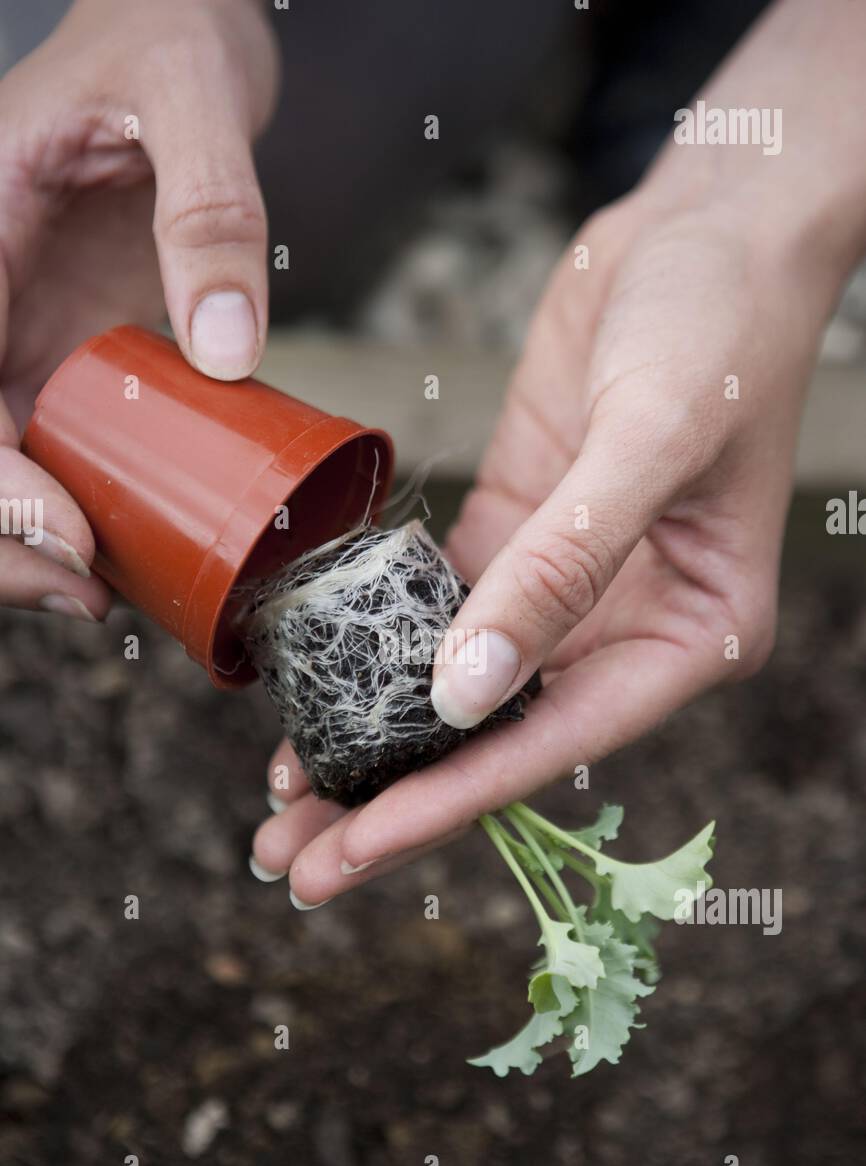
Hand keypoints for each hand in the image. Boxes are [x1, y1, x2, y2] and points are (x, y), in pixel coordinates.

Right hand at [0, 0, 276, 619]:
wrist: (178, 36)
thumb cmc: (169, 38)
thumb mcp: (193, 96)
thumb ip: (208, 210)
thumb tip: (225, 346)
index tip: (69, 535)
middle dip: (1, 538)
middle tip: (88, 599)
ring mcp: (14, 329)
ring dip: (34, 539)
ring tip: (110, 592)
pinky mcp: (62, 348)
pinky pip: (50, 445)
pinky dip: (77, 504)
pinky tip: (128, 544)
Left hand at [253, 180, 839, 904]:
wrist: (709, 230)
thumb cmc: (718, 326)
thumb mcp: (646, 442)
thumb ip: (563, 569)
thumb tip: (466, 689)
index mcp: (690, 636)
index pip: (554, 744)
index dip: (449, 799)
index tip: (354, 848)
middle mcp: (626, 631)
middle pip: (495, 740)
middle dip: (395, 804)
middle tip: (293, 866)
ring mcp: (565, 589)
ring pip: (455, 691)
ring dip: (374, 743)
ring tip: (283, 806)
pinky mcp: (516, 537)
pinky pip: (434, 614)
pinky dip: (375, 653)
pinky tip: (315, 692)